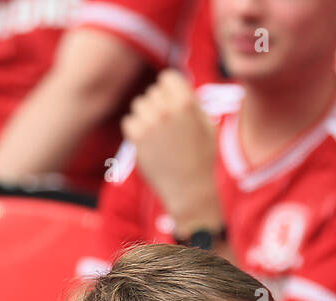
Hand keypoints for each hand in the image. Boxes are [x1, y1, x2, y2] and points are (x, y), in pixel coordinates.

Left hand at [122, 70, 223, 233]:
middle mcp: (166, 109)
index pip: (167, 77)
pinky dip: (136, 130)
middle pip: (152, 92)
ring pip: (138, 105)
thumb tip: (177, 85)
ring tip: (158, 134)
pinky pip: (128, 121)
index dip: (169, 89)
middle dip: (158, 105)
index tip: (171, 102)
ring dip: (145, 116)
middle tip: (167, 126)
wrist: (189, 188)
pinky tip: (148, 142)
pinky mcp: (136, 138)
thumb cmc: (201, 157)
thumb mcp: (207, 124)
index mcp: (186, 102)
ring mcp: (149, 123)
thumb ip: (192, 101)